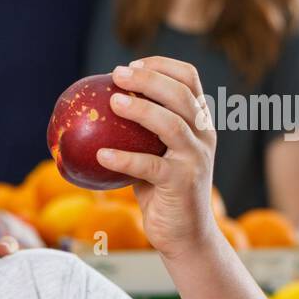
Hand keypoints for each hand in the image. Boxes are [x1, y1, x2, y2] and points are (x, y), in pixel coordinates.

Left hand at [97, 57, 217, 257]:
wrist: (185, 234)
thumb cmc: (162, 191)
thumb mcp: (152, 154)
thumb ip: (137, 132)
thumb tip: (94, 109)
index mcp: (199, 122)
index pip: (189, 79)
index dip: (162, 65)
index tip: (131, 64)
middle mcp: (204, 135)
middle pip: (180, 94)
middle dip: (148, 78)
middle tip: (117, 74)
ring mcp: (196, 158)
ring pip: (171, 124)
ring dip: (140, 109)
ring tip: (113, 102)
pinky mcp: (182, 183)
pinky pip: (149, 166)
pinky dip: (123, 159)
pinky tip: (100, 155)